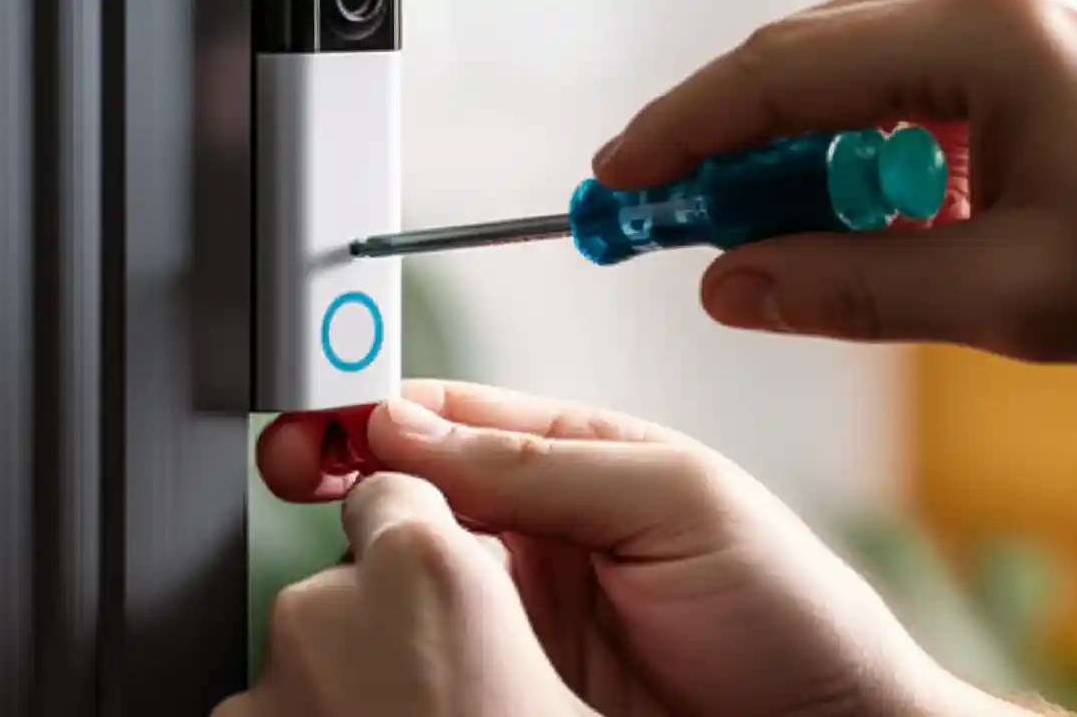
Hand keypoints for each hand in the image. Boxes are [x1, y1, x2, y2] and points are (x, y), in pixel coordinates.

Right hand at [243, 380, 1035, 715]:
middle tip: (291, 465)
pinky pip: (437, 640)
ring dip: (363, 551)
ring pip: (411, 562)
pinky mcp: (512, 675)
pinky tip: (378, 624)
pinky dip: (396, 629)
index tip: (317, 410)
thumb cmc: (785, 603)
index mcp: (578, 457)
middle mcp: (539, 525)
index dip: (378, 403)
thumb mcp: (678, 498)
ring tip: (340, 546)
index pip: (455, 414)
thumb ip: (545, 462)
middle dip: (344, 465)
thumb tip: (413, 426)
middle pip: (414, 482)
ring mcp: (521, 604)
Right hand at [594, 0, 1076, 374]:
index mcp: (983, 33)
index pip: (781, 73)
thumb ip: (857, 291)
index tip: (617, 182)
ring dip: (798, 161)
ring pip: (857, 79)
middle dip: (727, 152)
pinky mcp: (1040, 45)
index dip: (682, 133)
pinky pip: (917, 90)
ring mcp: (1019, 14)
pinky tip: (864, 216)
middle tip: (668, 226)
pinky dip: (867, 156)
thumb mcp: (1018, 294)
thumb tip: (732, 285)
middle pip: (806, 66)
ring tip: (761, 238)